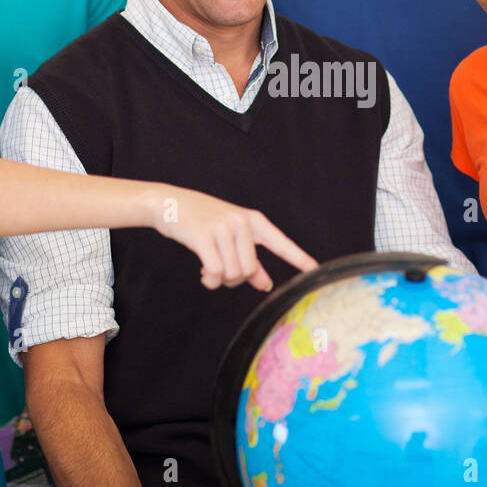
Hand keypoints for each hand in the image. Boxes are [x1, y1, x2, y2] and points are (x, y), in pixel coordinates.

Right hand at [150, 186, 317, 289]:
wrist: (170, 203)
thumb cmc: (203, 221)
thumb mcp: (231, 236)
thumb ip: (250, 259)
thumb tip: (266, 283)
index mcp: (253, 221)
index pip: (281, 243)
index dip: (299, 258)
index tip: (316, 270)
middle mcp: (242, 223)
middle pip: (249, 270)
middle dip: (235, 280)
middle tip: (221, 272)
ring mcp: (223, 228)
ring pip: (232, 273)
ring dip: (219, 280)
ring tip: (209, 270)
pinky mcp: (203, 236)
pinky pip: (215, 272)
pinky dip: (209, 280)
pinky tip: (203, 274)